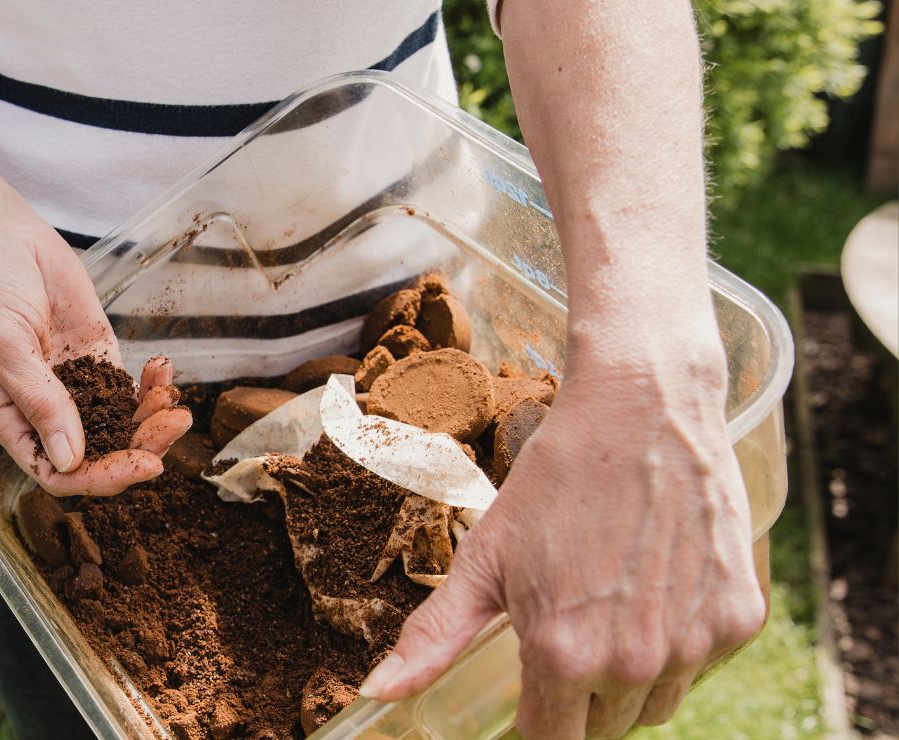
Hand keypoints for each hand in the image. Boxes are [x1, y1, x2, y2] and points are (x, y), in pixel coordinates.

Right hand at [0, 210, 191, 495]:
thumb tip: (69, 459)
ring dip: (150, 419)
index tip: (140, 464)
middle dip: (138, 447)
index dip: (99, 477)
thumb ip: (38, 400)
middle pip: (96, 453)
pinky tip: (164, 372)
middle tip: (173, 427)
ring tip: (175, 403)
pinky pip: (127, 386)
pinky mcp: (94, 355)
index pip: (56, 470)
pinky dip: (150, 386)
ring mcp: (71, 383)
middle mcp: (41, 409)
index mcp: (8, 418)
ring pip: (117, 423)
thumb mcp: (3, 346)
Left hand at [361, 349, 765, 737]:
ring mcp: (695, 645)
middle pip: (604, 729)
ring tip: (609, 610)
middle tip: (568, 630)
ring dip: (631, 681)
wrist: (643, 410)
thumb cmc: (556, 479)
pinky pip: (703, 664)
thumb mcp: (484, 556)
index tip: (529, 688)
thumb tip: (378, 693)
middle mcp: (634, 664)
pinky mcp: (740, 619)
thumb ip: (435, 636)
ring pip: (657, 705)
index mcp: (563, 656)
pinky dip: (680, 644)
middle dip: (579, 698)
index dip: (534, 718)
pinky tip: (655, 590)